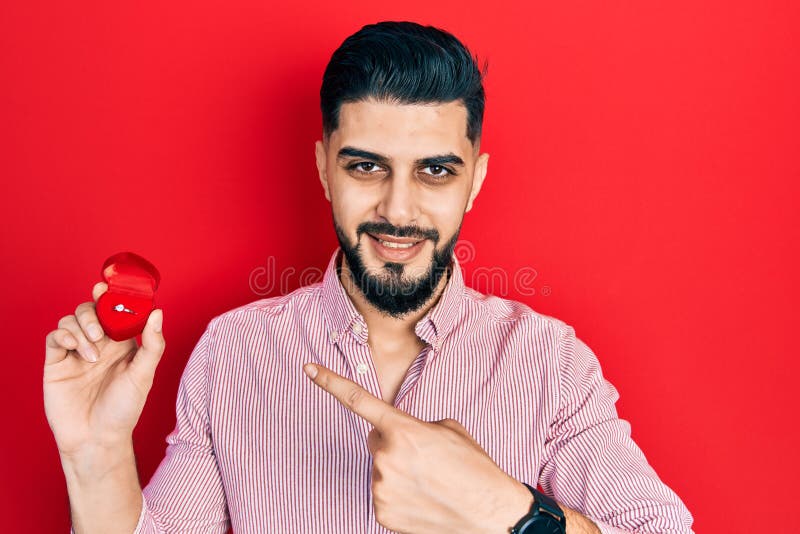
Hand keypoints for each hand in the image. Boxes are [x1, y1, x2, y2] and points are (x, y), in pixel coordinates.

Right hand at [44, 282, 164, 457]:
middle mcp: (99, 344)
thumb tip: (157, 313)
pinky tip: (77, 349)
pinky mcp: (57, 362)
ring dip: (81, 328)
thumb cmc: (124, 410)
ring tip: (93, 352)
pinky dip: (65, 335)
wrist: (96, 439)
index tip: (108, 286)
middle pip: (90, 310)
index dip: (111, 296)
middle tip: (100, 329)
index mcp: (122, 343)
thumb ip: (152, 344)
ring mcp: (76, 352)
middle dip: (94, 311)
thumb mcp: (143, 375)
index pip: (115, 311)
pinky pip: (55, 337)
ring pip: (71, 320)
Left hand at [303, 363, 532, 533]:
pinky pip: (383, 493)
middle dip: (393, 443)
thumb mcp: (447, 430)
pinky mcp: (381, 512)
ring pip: (380, 469)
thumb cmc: (473, 467)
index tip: (308, 368)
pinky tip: (422, 499)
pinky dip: (399, 495)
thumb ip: (413, 425)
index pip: (358, 400)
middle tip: (424, 458)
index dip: (329, 382)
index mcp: (403, 429)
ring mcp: (381, 487)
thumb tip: (396, 437)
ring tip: (429, 482)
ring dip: (398, 471)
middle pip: (375, 440)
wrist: (491, 513)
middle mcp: (386, 456)